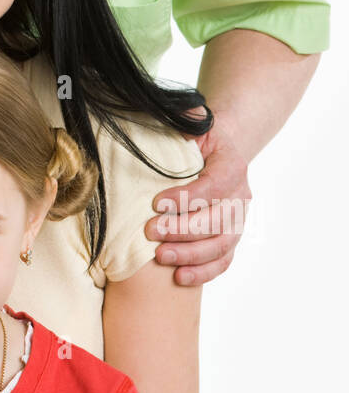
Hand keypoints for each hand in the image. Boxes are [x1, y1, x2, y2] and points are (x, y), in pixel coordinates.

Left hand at [144, 117, 251, 285]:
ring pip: (221, 245)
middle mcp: (241, 195)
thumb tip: (182, 115)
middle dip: (183, 229)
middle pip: (218, 220)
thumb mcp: (194, 120)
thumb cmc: (199, 136)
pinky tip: (180, 277)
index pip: (216, 185)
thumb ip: (187, 117)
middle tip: (150, 231)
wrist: (221, 149)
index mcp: (233, 164)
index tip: (156, 201)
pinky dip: (203, 272)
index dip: (189, 196)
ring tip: (161, 257)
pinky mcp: (230, 238)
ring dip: (191, 254)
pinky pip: (223, 261)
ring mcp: (238, 220)